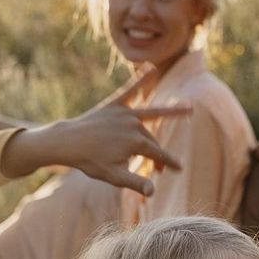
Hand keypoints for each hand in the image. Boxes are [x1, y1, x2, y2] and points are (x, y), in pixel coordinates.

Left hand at [0, 67, 186, 193]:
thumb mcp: (114, 176)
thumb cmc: (90, 161)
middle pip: (152, 140)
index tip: (179, 169)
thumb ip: (135, 182)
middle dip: (157, 155)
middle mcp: (134, 125)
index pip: (159, 154)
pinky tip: (151, 66)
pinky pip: (131, 90)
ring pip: (153, 112)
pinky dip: (140, 78)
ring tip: (190, 108)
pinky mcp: (114, 104)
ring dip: (171, 111)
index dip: (169, 163)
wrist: (68, 142)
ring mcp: (125, 113)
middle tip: (158, 170)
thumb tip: (153, 192)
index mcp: (137, 143)